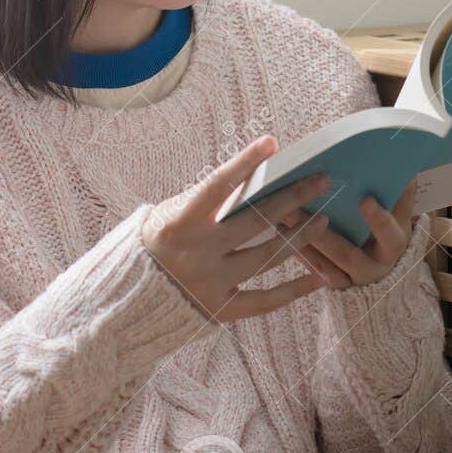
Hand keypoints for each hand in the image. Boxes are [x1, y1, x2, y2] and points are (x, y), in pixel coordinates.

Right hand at [141, 135, 332, 321]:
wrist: (127, 300)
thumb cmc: (156, 245)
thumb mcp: (170, 215)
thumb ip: (207, 200)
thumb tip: (251, 175)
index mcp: (180, 223)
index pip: (218, 186)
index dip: (244, 162)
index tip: (271, 142)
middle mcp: (197, 253)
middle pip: (255, 221)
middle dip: (293, 197)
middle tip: (322, 180)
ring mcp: (211, 283)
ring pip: (266, 257)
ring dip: (300, 237)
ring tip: (324, 219)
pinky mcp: (220, 310)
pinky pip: (265, 301)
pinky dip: (294, 289)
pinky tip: (321, 276)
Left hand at [286, 180, 418, 289]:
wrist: (385, 266)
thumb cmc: (389, 227)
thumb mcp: (398, 213)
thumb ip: (398, 193)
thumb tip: (400, 162)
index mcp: (394, 242)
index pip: (389, 232)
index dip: (378, 218)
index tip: (364, 198)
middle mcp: (376, 265)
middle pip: (347, 253)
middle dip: (323, 233)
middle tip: (302, 209)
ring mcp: (355, 278)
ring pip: (325, 264)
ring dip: (305, 238)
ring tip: (286, 214)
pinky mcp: (338, 285)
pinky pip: (317, 271)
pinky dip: (299, 251)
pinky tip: (281, 230)